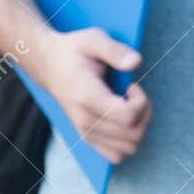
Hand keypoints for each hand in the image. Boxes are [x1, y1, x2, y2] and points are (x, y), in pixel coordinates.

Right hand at [31, 26, 152, 163]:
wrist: (49, 65)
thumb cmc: (74, 51)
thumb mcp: (93, 38)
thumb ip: (115, 50)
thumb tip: (136, 62)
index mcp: (87, 97)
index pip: (128, 117)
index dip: (141, 101)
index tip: (132, 85)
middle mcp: (85, 120)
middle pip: (134, 134)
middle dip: (144, 112)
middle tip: (132, 93)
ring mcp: (86, 133)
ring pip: (130, 147)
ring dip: (139, 126)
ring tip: (127, 105)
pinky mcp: (88, 138)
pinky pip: (118, 155)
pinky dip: (127, 139)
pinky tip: (121, 119)